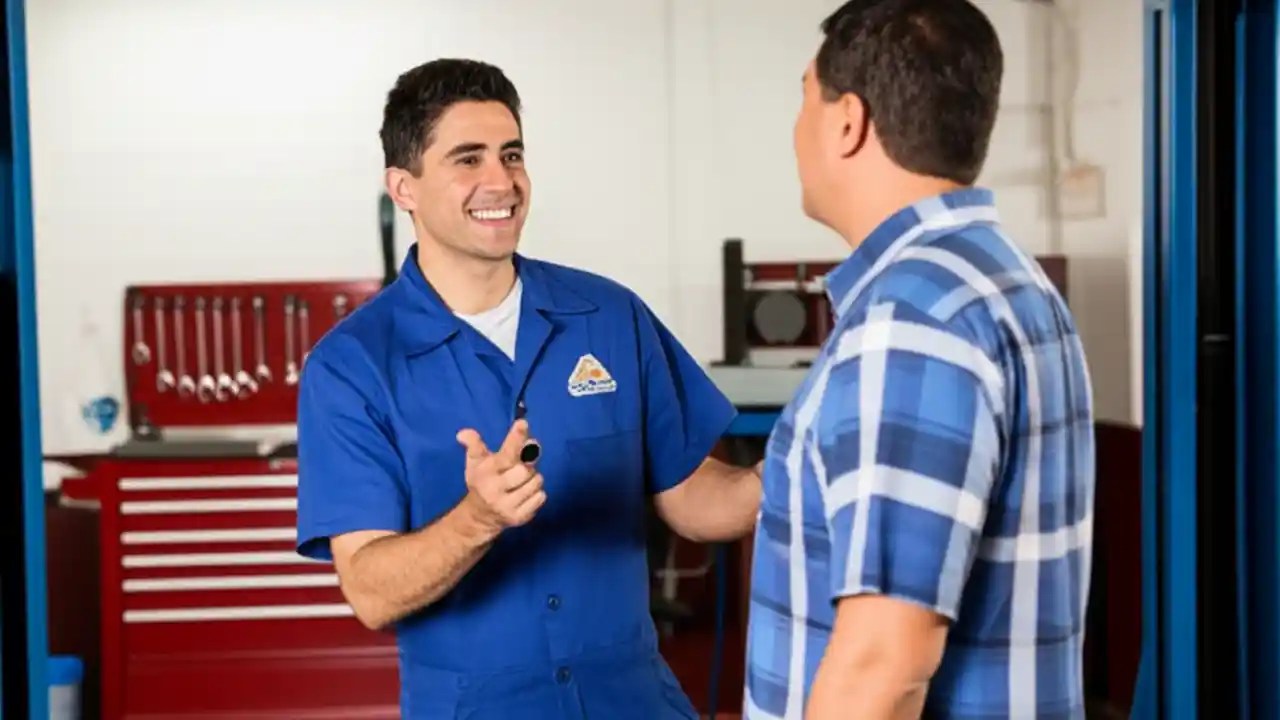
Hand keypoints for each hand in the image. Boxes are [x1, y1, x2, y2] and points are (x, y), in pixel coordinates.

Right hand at [455, 419, 545, 534]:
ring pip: (536, 483)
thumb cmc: (482, 481)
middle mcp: (495, 489)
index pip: (505, 453)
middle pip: (525, 470)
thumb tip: (463, 433)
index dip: (516, 438)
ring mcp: (507, 505)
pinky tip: (525, 494)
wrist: (479, 516)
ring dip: (534, 479)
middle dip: (528, 464)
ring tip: (521, 481)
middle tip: (522, 465)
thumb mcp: (475, 462)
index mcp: (485, 472)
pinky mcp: (519, 518)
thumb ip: (474, 445)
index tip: (523, 423)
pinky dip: (537, 494)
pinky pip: (540, 498)